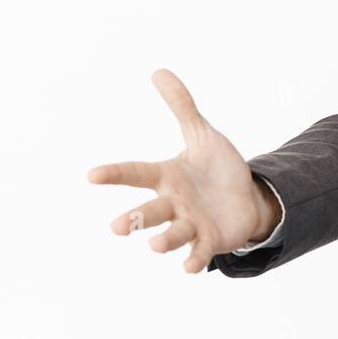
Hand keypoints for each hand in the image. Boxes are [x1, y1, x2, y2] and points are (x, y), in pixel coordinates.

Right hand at [87, 69, 279, 272]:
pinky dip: (194, 260)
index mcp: (166, 177)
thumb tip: (159, 71)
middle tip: (118, 227)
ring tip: (153, 245)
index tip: (91, 175)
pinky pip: (200, 253)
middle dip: (133, 219)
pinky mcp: (210, 241)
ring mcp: (191, 224)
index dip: (114, 174)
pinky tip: (190, 267)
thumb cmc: (216, 168)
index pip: (135, 172)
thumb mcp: (202, 135)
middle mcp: (173, 203)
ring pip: (172, 234)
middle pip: (149, 211)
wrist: (246, 198)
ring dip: (162, 240)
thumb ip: (182, 107)